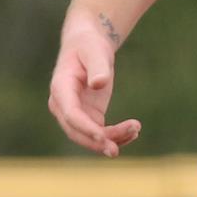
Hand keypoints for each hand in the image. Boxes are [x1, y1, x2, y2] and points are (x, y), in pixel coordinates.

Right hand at [47, 10, 141, 157]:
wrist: (88, 46)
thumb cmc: (89, 46)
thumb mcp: (95, 51)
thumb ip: (97, 67)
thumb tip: (99, 84)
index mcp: (60, 88)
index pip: (70, 114)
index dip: (85, 127)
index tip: (102, 136)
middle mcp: (63, 105)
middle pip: (77, 131)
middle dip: (97, 142)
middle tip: (116, 150)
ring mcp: (75, 113)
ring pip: (89, 136)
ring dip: (111, 139)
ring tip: (135, 130)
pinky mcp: (89, 116)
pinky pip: (100, 132)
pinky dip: (115, 135)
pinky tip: (133, 132)